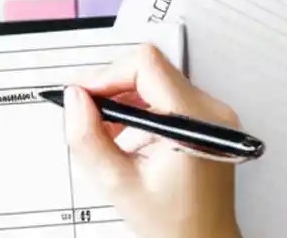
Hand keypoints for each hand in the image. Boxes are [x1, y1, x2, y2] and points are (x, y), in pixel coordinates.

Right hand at [66, 45, 242, 237]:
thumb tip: (75, 99)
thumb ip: (89, 139)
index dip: (106, 74)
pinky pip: (165, 96)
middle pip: (149, 69)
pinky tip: (125, 135)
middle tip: (87, 112)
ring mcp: (211, 114)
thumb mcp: (119, 184)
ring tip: (106, 131)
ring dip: (122, 98)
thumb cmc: (175, 225)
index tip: (83, 94)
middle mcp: (210, 111)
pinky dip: (138, 108)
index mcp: (194, 122)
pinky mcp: (205, 120)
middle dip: (111, 88)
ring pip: (155, 79)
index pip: (145, 65)